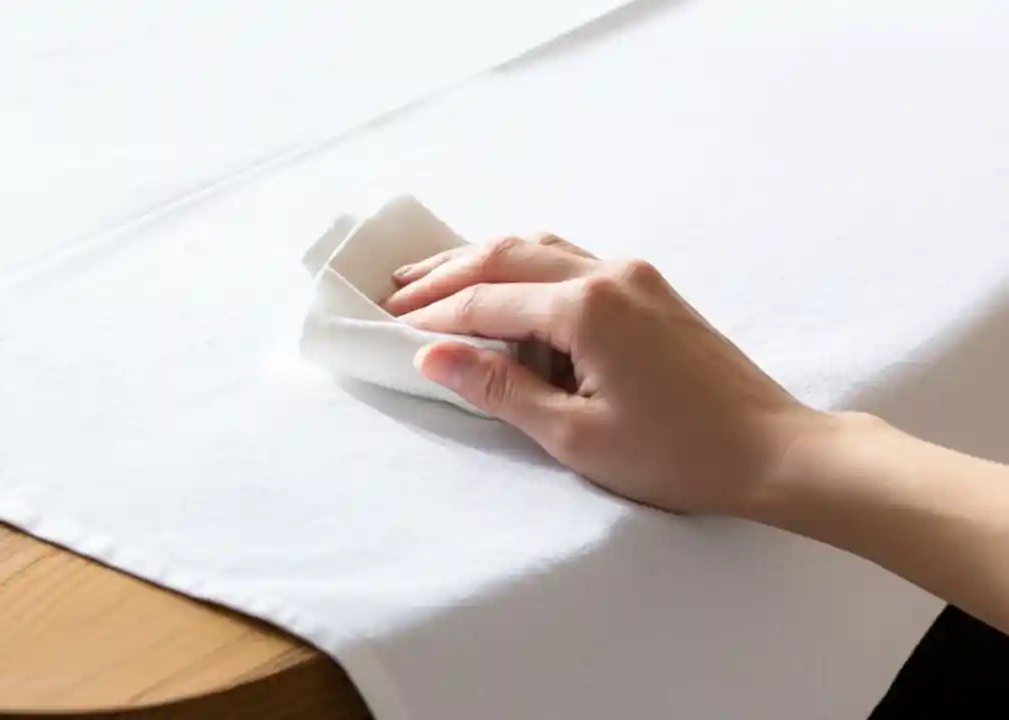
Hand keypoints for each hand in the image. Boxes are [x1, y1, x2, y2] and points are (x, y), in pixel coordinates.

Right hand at [385, 234, 826, 515]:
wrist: (774, 451)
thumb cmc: (677, 454)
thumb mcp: (574, 433)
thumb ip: (500, 387)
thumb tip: (433, 355)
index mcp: (587, 307)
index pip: (486, 300)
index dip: (433, 317)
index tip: (389, 330)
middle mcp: (609, 274)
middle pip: (506, 254)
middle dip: (446, 273)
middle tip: (396, 290)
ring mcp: (635, 276)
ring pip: (540, 248)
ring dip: (484, 261)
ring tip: (437, 279)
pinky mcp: (651, 290)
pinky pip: (572, 260)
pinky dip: (526, 269)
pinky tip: (506, 291)